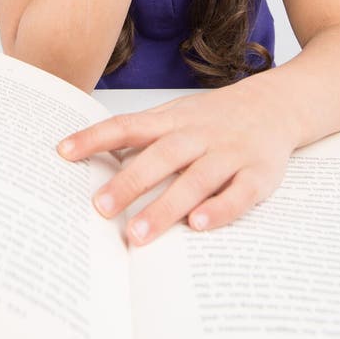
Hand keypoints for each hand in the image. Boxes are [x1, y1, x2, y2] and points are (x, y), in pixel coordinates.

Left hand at [56, 82, 298, 245]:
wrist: (276, 104)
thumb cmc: (215, 117)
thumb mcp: (177, 116)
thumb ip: (142, 136)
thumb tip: (97, 160)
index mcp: (173, 120)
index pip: (128, 125)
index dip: (95, 137)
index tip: (63, 152)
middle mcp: (199, 134)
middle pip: (161, 156)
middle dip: (129, 183)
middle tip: (100, 209)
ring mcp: (230, 153)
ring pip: (196, 179)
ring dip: (166, 207)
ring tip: (137, 234)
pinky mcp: (258, 174)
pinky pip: (239, 193)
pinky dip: (219, 210)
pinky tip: (198, 227)